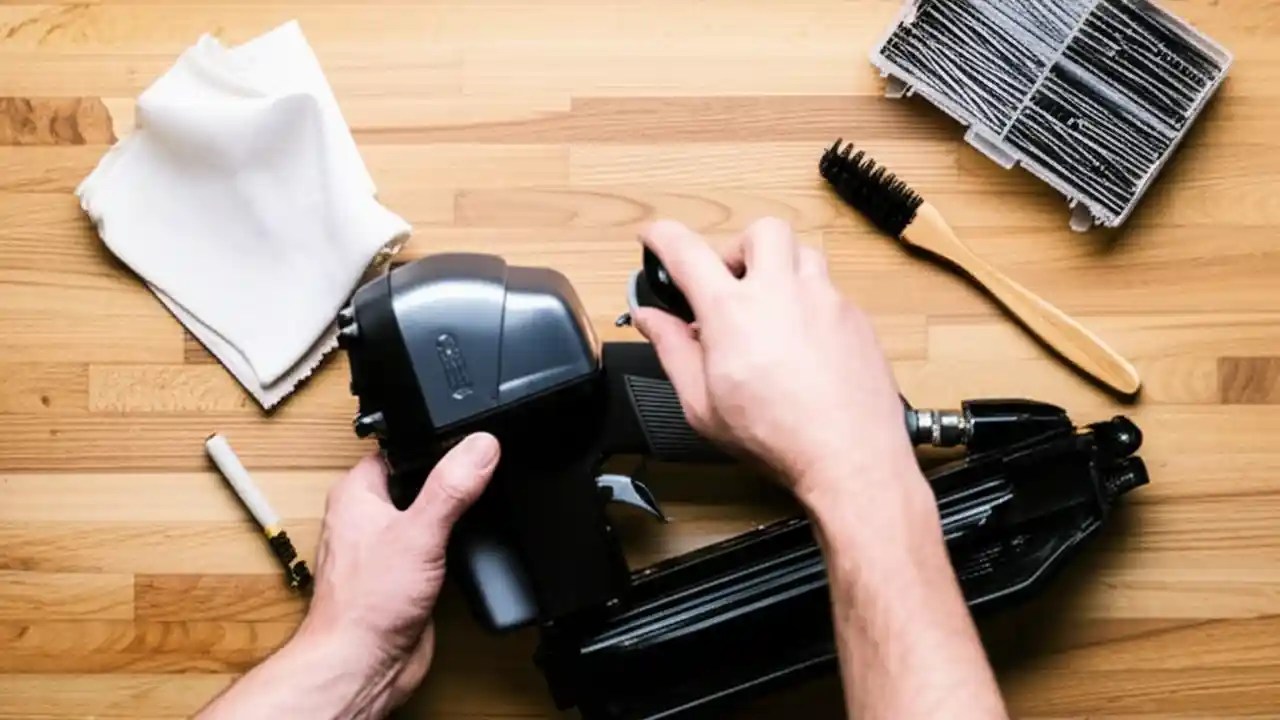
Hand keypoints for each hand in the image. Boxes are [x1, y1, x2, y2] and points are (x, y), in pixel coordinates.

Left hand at [296, 433, 499, 712]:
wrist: (365, 663)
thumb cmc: (365, 604)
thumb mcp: (419, 531)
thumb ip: (451, 486)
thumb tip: (480, 445)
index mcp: (358, 493)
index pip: (401, 447)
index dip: (435, 441)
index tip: (472, 437)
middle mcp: (368, 517)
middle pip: (418, 479)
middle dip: (450, 478)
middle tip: (483, 469)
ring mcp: (386, 547)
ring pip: (427, 514)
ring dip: (452, 514)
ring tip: (479, 505)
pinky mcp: (405, 575)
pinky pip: (434, 546)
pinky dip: (454, 545)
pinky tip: (470, 548)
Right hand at [632, 218, 917, 505]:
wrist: (850, 457)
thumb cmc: (775, 436)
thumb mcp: (701, 404)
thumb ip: (672, 350)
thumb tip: (650, 318)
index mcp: (732, 310)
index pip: (685, 250)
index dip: (661, 237)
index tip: (653, 238)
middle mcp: (781, 291)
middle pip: (761, 231)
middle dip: (739, 248)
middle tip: (729, 285)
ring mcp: (826, 299)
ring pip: (802, 253)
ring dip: (780, 269)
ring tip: (769, 309)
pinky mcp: (856, 318)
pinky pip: (829, 289)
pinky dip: (809, 303)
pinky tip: (802, 342)